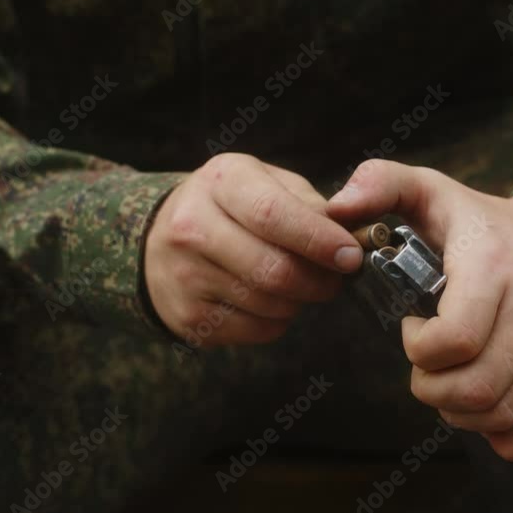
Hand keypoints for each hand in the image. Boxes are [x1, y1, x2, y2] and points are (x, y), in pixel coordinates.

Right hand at [146, 153, 362, 345]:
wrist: (161, 239)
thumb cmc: (232, 207)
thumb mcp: (267, 182)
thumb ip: (310, 204)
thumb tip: (349, 234)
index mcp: (221, 182)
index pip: (272, 214)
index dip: (318, 240)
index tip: (351, 255)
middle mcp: (192, 226)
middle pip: (273, 269)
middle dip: (319, 280)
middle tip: (335, 278)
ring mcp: (184, 275)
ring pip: (269, 304)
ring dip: (300, 300)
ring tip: (299, 284)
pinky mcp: (188, 317)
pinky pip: (257, 330)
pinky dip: (278, 320)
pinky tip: (270, 300)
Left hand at [327, 160, 512, 460]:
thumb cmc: (484, 218)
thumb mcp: (430, 188)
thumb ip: (380, 184)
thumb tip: (337, 207)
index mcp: (493, 268)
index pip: (455, 340)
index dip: (418, 348)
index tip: (411, 326)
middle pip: (476, 389)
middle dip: (431, 390)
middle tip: (423, 365)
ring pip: (504, 413)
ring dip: (460, 414)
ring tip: (447, 382)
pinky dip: (510, 439)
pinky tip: (484, 415)